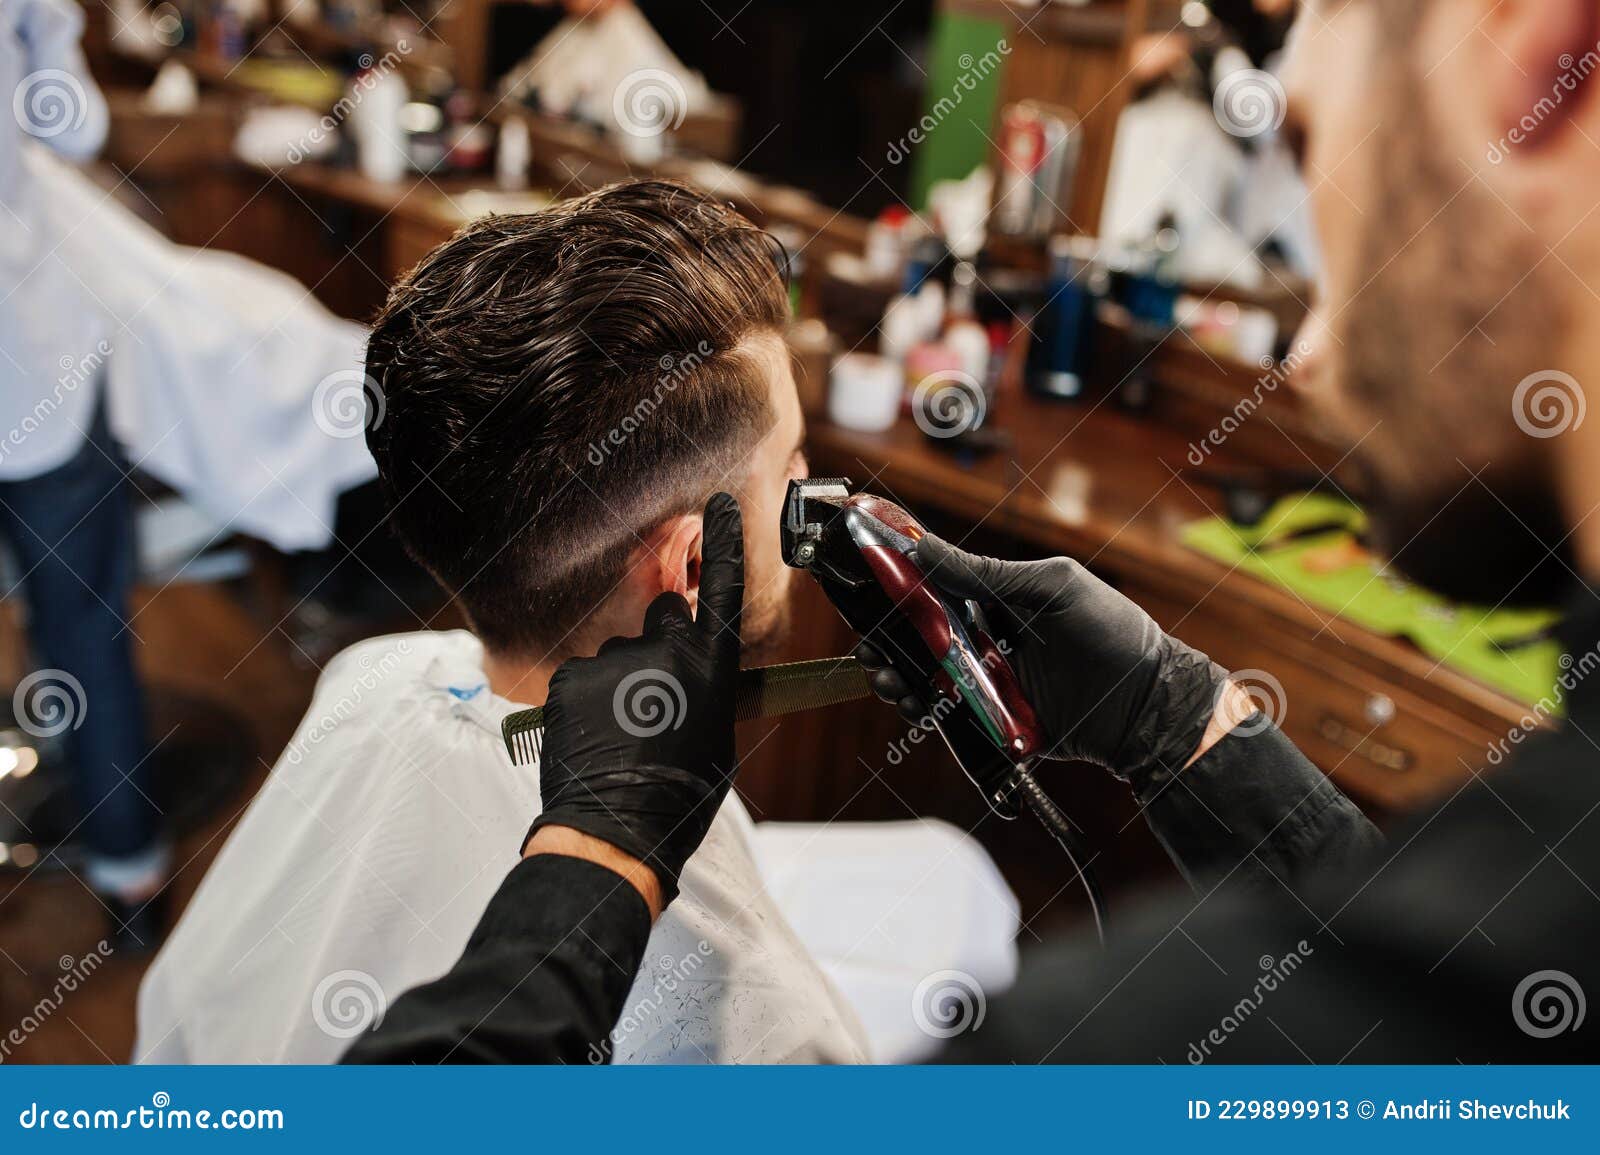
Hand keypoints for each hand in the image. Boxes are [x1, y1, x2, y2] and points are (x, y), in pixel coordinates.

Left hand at [525, 493, 743, 905]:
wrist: (618, 833)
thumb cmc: (681, 797)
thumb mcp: (716, 739)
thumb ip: (703, 689)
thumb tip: (688, 676)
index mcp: (710, 666)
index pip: (722, 588)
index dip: (724, 541)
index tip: (718, 504)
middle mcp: (663, 652)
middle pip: (662, 617)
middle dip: (658, 644)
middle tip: (653, 698)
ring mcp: (612, 663)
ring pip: (617, 657)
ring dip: (618, 685)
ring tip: (619, 739)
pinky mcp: (569, 679)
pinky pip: (582, 679)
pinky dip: (585, 704)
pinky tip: (591, 741)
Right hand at [855, 534, 1228, 781]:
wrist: (1147, 705)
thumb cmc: (1110, 633)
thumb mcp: (1048, 588)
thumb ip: (985, 573)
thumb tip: (923, 549)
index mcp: (999, 601)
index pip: (936, 589)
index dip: (899, 589)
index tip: (865, 586)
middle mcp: (988, 640)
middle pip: (920, 638)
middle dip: (887, 640)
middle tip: (868, 645)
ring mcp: (988, 682)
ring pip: (926, 678)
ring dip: (897, 676)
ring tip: (886, 677)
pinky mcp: (994, 722)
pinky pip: (948, 717)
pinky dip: (922, 710)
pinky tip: (911, 703)